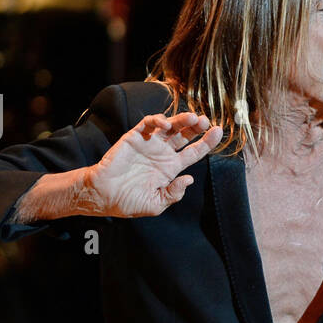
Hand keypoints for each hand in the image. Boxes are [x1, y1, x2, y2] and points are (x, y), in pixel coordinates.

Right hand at [83, 111, 221, 216]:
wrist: (103, 195)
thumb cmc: (128, 201)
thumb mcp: (156, 204)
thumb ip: (173, 194)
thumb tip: (189, 179)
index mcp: (170, 169)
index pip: (194, 152)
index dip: (207, 142)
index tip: (219, 132)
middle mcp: (163, 153)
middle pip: (185, 135)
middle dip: (197, 127)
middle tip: (206, 121)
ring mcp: (150, 144)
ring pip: (170, 126)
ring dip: (182, 120)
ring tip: (193, 118)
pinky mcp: (135, 137)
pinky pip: (148, 124)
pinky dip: (158, 120)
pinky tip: (165, 124)